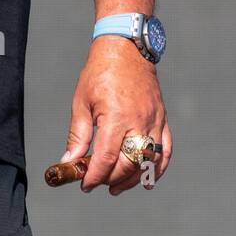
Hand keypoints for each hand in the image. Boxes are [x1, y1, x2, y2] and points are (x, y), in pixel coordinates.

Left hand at [60, 35, 172, 194]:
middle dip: (111, 179)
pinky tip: (147, 180)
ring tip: (116, 188)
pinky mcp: (162, 119)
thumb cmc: (100, 72)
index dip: (95, 176)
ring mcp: (154, 121)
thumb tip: (69, 160)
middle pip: (129, 164)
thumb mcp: (82, 101)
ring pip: (149, 161)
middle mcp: (139, 122)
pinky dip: (158, 168)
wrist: (125, 47)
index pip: (107, 158)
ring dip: (133, 179)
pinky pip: (166, 150)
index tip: (85, 185)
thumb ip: (78, 134)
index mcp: (117, 117)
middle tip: (97, 183)